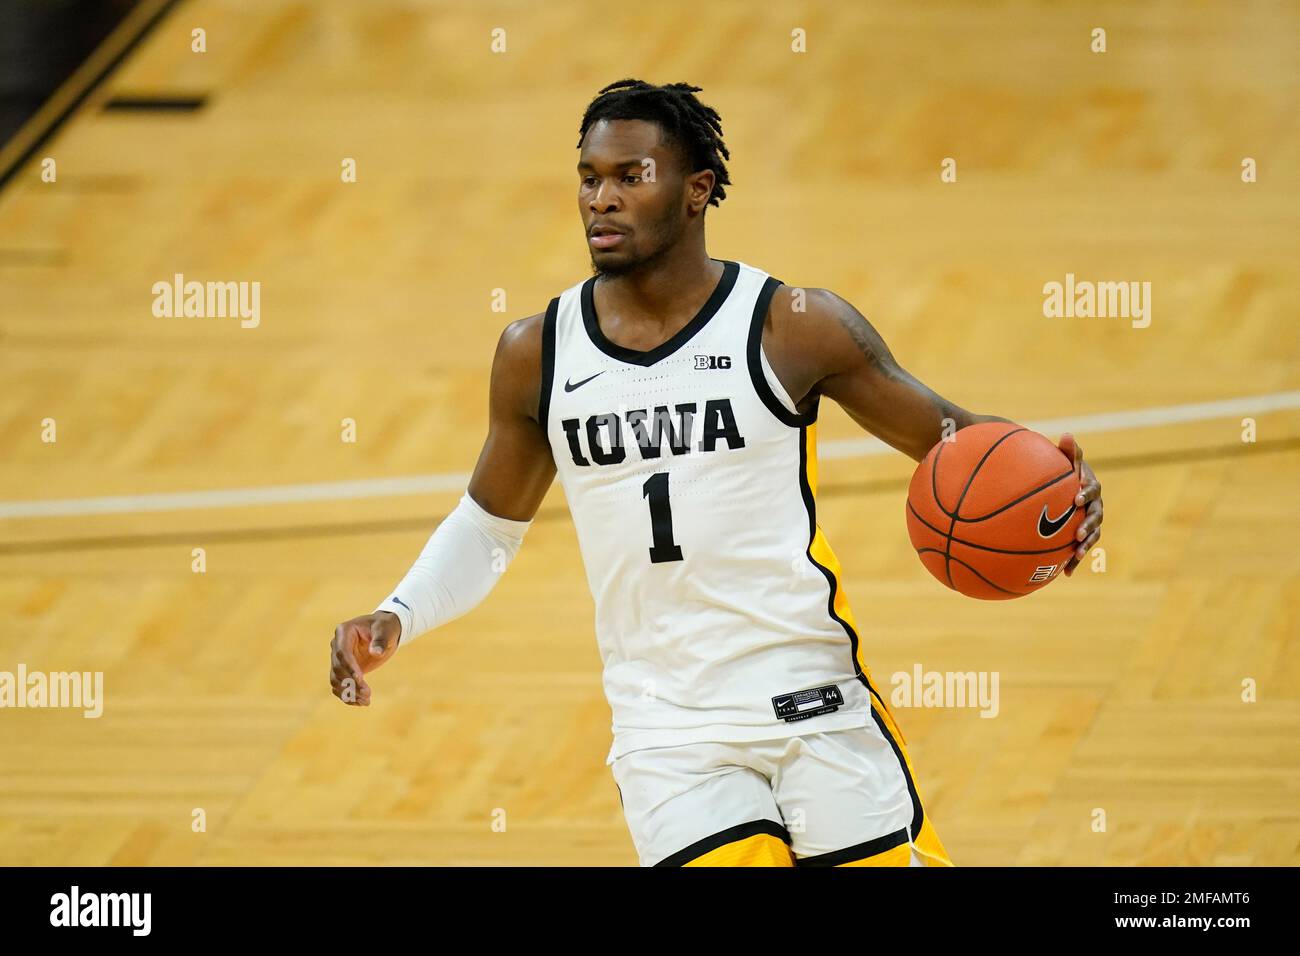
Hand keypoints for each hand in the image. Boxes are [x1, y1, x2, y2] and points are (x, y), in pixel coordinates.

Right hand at [329, 612, 401, 705]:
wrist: (384, 630)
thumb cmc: (385, 627)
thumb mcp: (386, 630)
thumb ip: (381, 640)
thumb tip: (376, 653)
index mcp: (344, 632)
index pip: (342, 653)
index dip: (349, 667)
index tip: (360, 679)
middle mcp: (337, 645)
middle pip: (337, 668)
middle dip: (351, 683)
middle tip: (368, 693)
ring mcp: (339, 659)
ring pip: (336, 680)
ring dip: (349, 693)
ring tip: (366, 701)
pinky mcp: (344, 670)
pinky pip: (340, 685)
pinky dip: (348, 696)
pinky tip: (361, 702)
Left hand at [1057, 432, 1101, 576]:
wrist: (1064, 486)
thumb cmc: (1063, 471)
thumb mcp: (1065, 461)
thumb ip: (1067, 451)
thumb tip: (1067, 435)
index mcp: (1091, 487)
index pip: (1092, 489)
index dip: (1086, 493)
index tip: (1076, 498)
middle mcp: (1095, 505)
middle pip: (1096, 516)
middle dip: (1088, 526)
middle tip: (1077, 533)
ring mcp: (1090, 521)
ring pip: (1092, 535)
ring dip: (1085, 545)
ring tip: (1077, 554)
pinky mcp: (1082, 535)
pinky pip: (1080, 548)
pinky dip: (1074, 560)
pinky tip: (1065, 573)